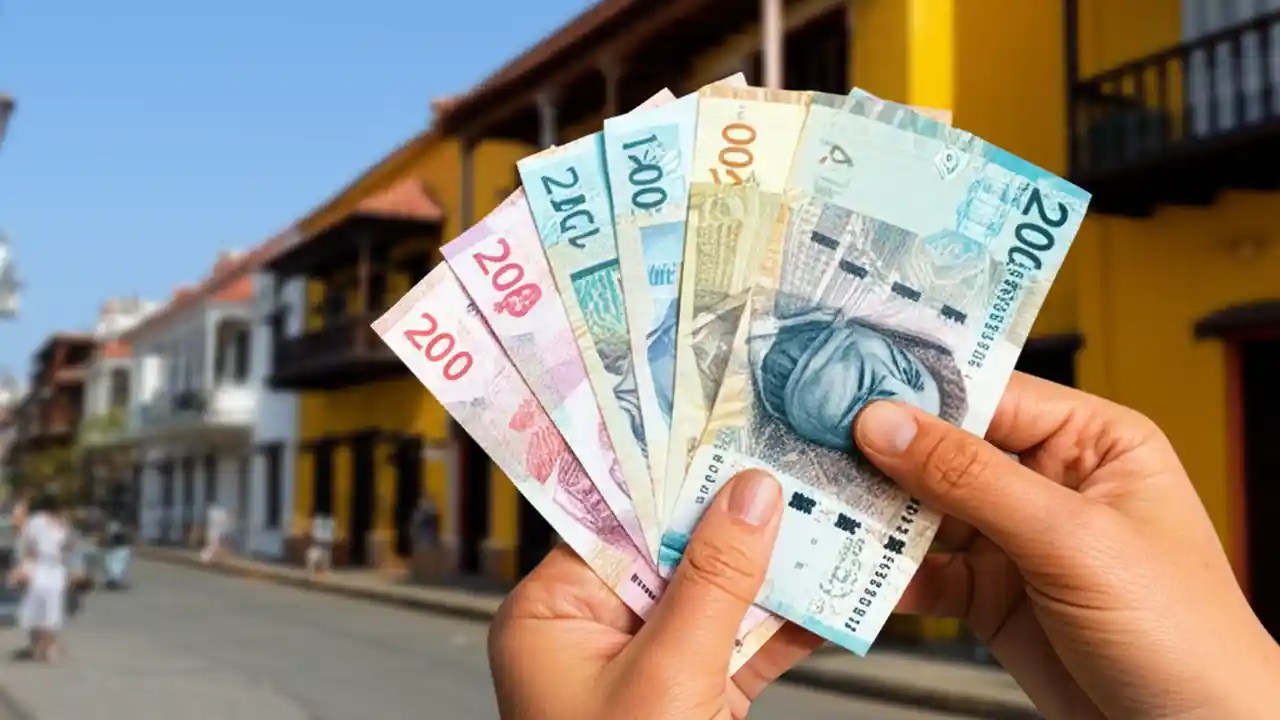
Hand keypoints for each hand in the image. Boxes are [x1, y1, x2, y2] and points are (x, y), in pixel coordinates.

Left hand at [488, 471, 821, 719]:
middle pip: (671, 548)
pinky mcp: (692, 696)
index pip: (615, 518)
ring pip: (714, 593)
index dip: (676, 473)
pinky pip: (737, 642)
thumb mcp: (667, 679)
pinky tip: (833, 589)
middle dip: (738, 515)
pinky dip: (785, 621)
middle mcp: (591, 631)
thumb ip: (711, 583)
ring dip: (773, 564)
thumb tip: (750, 496)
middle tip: (795, 462)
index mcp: (551, 615)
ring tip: (831, 512)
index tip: (728, 428)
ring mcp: (645, 665)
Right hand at [855, 372, 1279, 719]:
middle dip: (884, 453)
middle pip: (947, 451)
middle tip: (814, 443)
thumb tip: (887, 423)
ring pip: (926, 511)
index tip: (850, 388)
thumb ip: (973, 478)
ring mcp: (1015, 541)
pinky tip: (852, 567)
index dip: (921, 391)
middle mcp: (1049, 483)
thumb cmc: (1181, 633)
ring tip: (818, 504)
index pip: (992, 396)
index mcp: (1092, 443)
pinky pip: (925, 571)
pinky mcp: (990, 595)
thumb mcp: (1073, 540)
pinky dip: (886, 573)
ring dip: (876, 514)